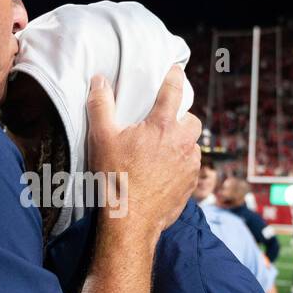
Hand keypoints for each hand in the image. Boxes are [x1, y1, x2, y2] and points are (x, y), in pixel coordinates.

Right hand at [86, 66, 200, 237]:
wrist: (131, 221)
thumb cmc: (116, 178)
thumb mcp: (101, 138)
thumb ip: (100, 105)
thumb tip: (99, 81)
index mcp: (163, 126)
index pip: (174, 91)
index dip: (175, 77)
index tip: (176, 71)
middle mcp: (183, 143)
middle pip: (193, 121)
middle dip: (182, 119)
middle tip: (165, 124)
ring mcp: (190, 165)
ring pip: (193, 146)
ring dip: (182, 144)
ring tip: (163, 151)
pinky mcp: (192, 185)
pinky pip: (191, 168)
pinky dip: (182, 165)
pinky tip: (165, 172)